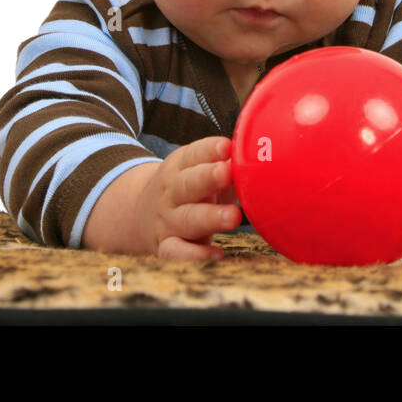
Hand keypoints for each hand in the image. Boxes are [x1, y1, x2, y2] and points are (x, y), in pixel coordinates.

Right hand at [133, 136, 240, 260]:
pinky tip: (216, 255)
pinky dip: (194, 255)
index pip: (193, 155)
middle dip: (207, 177)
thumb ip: (228, 165)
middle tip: (227, 172)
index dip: (210, 150)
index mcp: (178, 168)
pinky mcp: (165, 246)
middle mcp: (171, 193)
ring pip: (187, 218)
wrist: (138, 214)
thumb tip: (262, 154)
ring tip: (234, 216)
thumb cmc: (187, 190)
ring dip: (210, 217)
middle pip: (188, 184)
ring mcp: (167, 220)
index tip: (226, 146)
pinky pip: (177, 252)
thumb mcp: (199, 172)